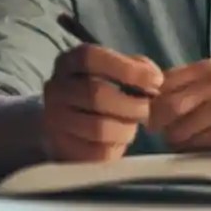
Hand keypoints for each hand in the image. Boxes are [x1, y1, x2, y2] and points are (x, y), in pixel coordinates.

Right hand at [42, 45, 163, 161]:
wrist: (68, 123)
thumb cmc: (100, 91)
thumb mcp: (115, 71)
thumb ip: (138, 68)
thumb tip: (154, 80)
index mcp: (68, 62)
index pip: (91, 57)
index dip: (126, 68)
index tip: (155, 81)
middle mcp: (55, 88)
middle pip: (96, 94)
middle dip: (132, 104)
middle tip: (147, 109)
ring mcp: (54, 119)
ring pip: (99, 127)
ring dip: (126, 128)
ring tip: (132, 125)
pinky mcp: (62, 147)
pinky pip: (97, 152)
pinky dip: (116, 147)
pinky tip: (118, 140)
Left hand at [149, 60, 210, 158]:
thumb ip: (192, 85)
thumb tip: (149, 98)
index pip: (165, 81)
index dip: (152, 99)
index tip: (152, 112)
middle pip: (167, 105)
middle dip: (157, 122)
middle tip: (158, 131)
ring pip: (179, 128)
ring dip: (173, 139)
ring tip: (181, 141)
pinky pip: (197, 144)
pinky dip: (189, 150)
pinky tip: (197, 148)